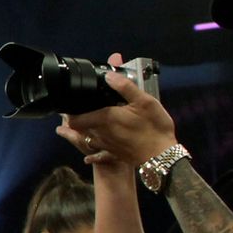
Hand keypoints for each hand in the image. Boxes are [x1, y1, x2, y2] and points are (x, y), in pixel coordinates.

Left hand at [56, 52, 177, 168]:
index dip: (69, 111)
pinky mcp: (113, 153)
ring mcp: (106, 145)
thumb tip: (108, 75)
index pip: (74, 119)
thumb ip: (125, 87)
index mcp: (104, 119)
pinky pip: (96, 149)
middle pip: (78, 127)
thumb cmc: (154, 128)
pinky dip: (92, 143)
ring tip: (90, 119)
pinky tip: (98, 138)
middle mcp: (100, 133)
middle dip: (76, 117)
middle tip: (81, 106)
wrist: (163, 157)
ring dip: (84, 129)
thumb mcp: (144, 102)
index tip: (72, 102)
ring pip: (86, 137)